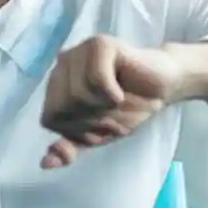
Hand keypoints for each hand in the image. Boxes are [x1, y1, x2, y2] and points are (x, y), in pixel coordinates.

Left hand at [39, 35, 182, 168]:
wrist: (161, 89)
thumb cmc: (128, 107)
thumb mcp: (96, 134)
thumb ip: (71, 147)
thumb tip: (46, 163)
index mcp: (56, 84)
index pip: (49, 119)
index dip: (76, 130)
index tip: (99, 122)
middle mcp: (62, 64)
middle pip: (61, 108)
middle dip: (91, 120)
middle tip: (111, 111)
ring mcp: (80, 51)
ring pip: (77, 95)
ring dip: (103, 108)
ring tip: (117, 100)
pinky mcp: (100, 44)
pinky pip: (96, 79)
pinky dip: (112, 94)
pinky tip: (121, 90)